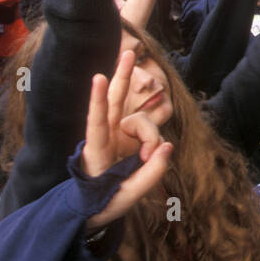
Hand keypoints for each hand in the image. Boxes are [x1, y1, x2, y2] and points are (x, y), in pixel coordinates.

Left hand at [82, 50, 172, 230]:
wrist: (92, 207)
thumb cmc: (103, 201)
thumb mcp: (127, 197)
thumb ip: (150, 174)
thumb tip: (167, 147)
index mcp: (96, 151)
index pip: (97, 121)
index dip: (98, 100)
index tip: (99, 78)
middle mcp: (106, 136)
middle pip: (115, 101)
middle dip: (123, 77)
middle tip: (129, 52)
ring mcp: (117, 135)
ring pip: (140, 120)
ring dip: (151, 135)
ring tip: (151, 157)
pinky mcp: (128, 138)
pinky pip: (148, 129)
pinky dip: (153, 139)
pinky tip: (152, 153)